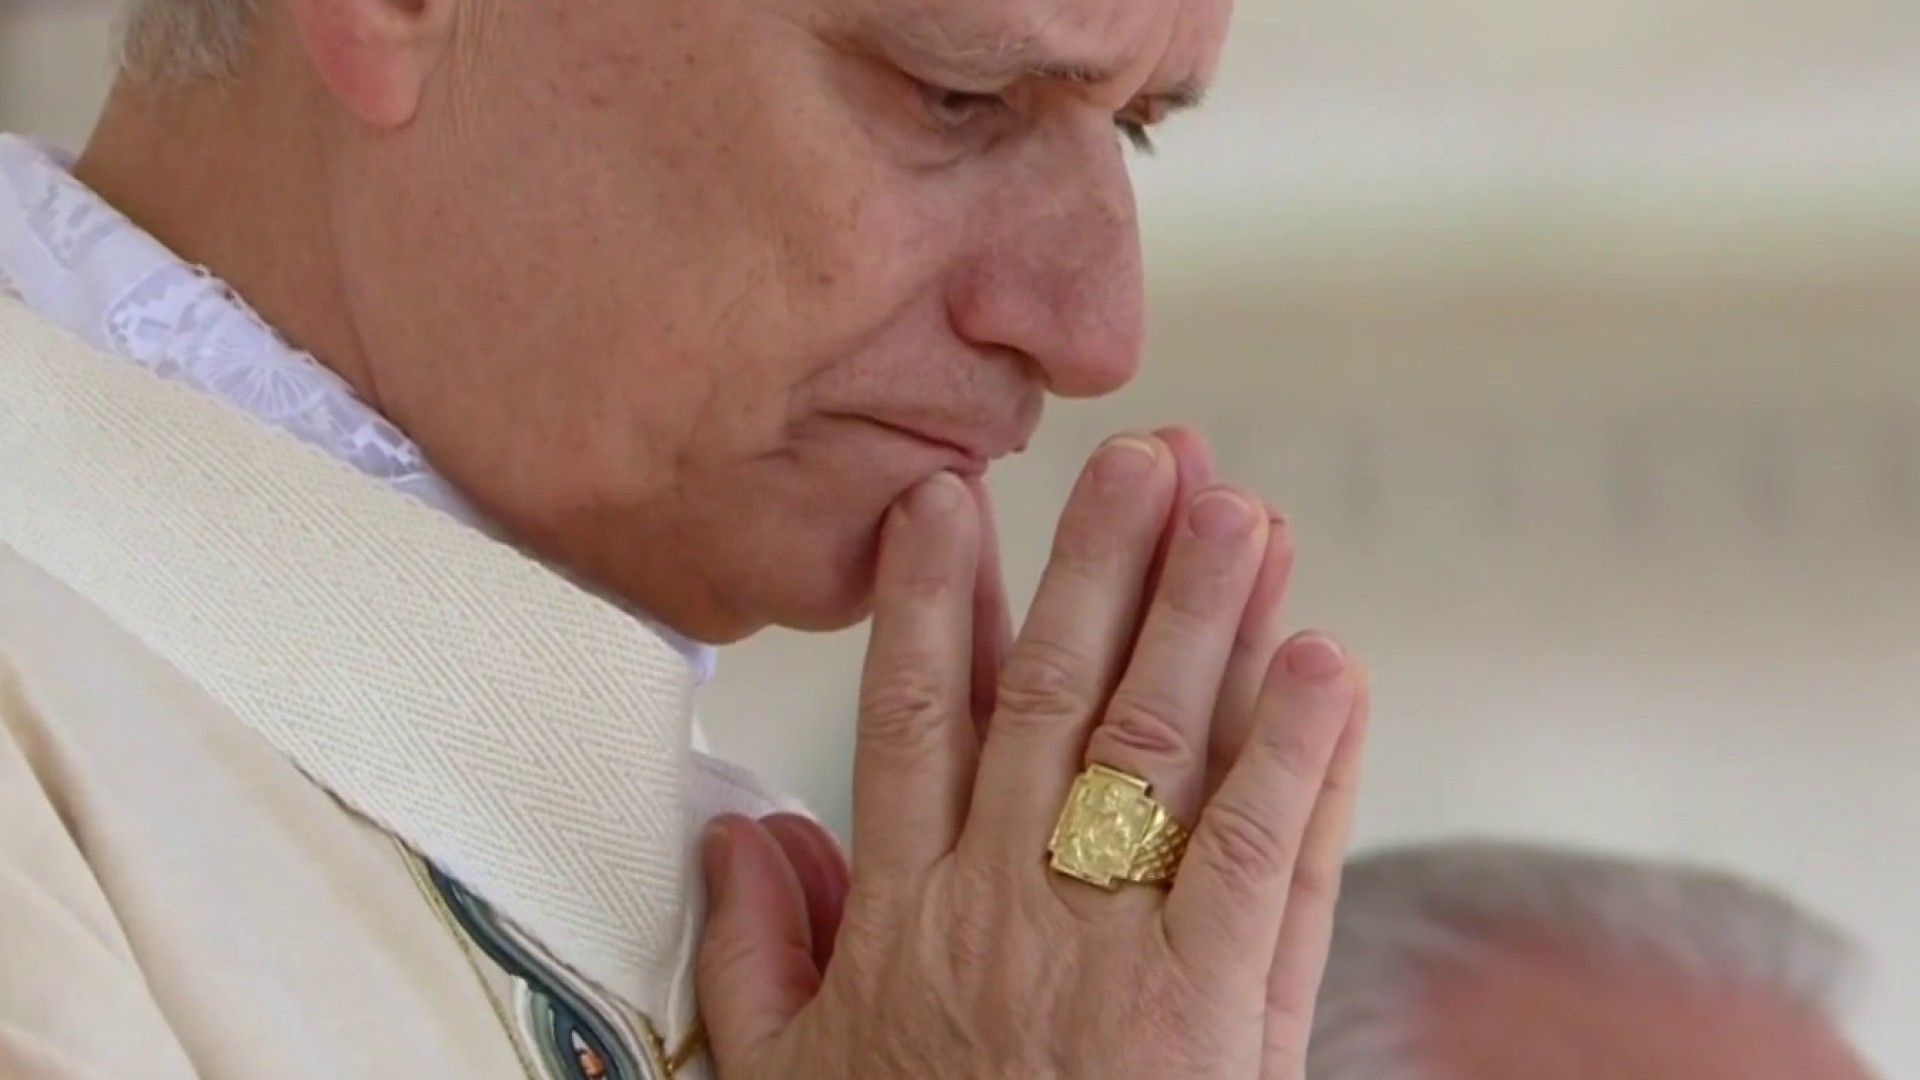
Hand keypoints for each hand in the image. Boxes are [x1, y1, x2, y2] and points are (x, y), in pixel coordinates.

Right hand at [699, 434, 1369, 1077]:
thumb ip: (759, 955)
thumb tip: (747, 829)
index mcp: (903, 918)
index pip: (915, 720)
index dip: (935, 602)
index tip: (951, 500)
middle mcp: (1006, 908)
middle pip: (1055, 701)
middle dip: (1101, 566)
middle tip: (1147, 456)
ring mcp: (1115, 955)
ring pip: (1160, 748)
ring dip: (1207, 619)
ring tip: (1244, 509)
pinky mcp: (1217, 1013)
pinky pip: (1261, 859)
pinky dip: (1299, 754)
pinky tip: (1326, 661)